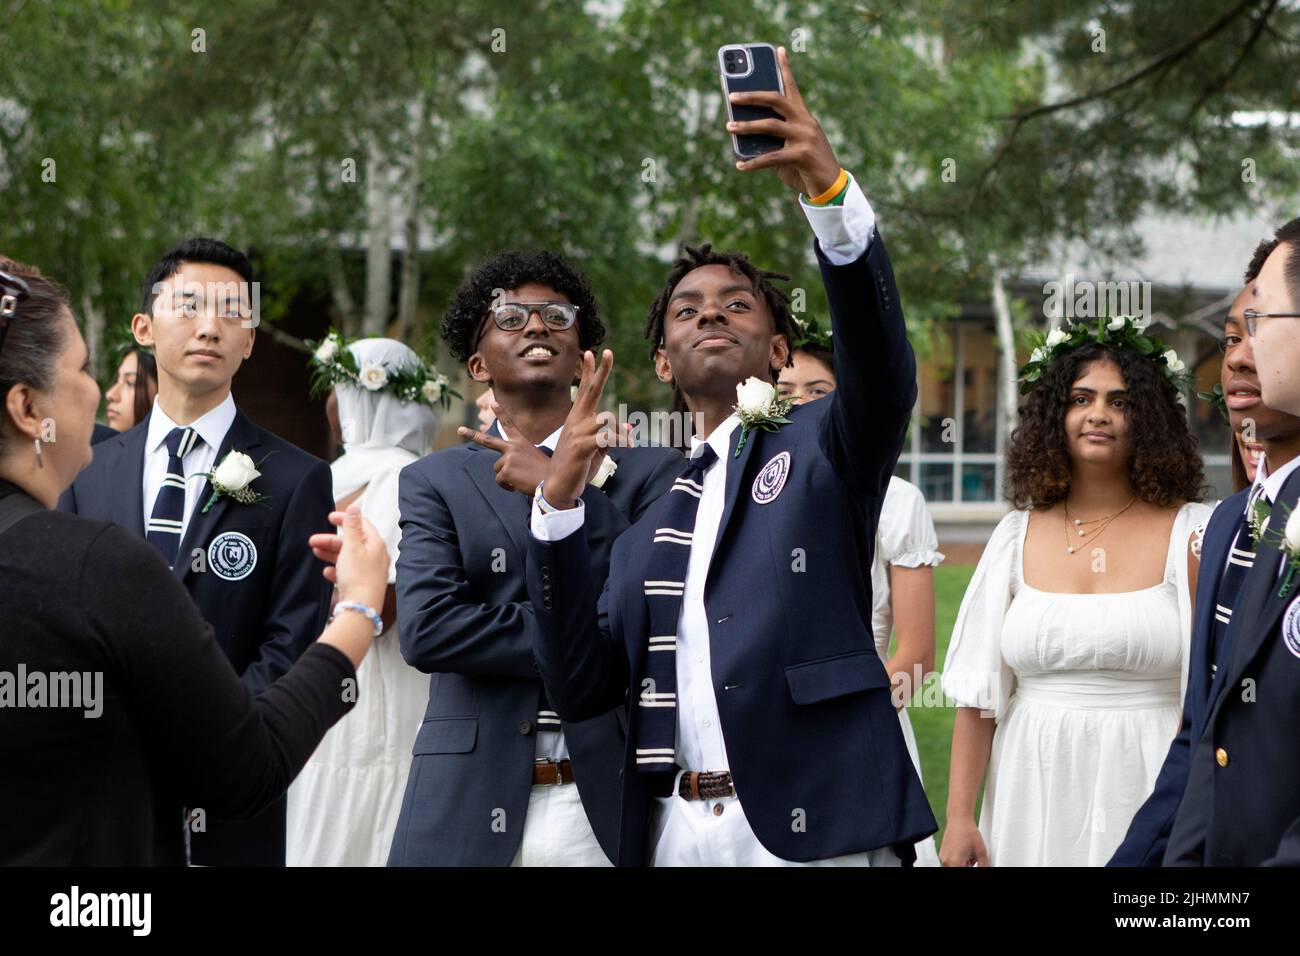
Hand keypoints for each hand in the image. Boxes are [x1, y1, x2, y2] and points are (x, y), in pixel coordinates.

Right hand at [309, 505, 388, 608]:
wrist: (361, 608)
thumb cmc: (358, 575)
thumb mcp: (351, 547)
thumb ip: (351, 526)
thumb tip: (355, 507)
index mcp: (376, 544)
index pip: (361, 524)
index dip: (345, 519)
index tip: (329, 518)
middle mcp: (376, 556)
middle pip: (352, 542)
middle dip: (331, 540)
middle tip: (313, 540)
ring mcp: (370, 571)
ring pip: (348, 557)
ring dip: (331, 554)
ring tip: (315, 553)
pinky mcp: (362, 584)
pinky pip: (348, 573)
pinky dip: (337, 570)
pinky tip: (327, 572)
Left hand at [456, 402, 553, 494]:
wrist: (552, 482)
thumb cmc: (544, 472)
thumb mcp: (532, 457)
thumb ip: (517, 457)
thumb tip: (504, 469)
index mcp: (521, 442)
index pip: (509, 425)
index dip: (501, 413)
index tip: (493, 403)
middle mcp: (513, 447)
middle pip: (488, 441)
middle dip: (472, 435)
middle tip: (459, 429)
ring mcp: (508, 458)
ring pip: (497, 469)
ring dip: (506, 476)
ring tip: (520, 479)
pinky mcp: (506, 471)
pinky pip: (500, 480)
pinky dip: (507, 486)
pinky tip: (518, 486)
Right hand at [544, 348, 614, 508]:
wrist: (558, 486)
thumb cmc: (577, 467)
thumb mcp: (596, 449)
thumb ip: (610, 436)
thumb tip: (629, 427)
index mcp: (578, 419)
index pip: (585, 391)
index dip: (590, 372)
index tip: (592, 353)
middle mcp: (576, 421)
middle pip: (590, 391)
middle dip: (601, 371)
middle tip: (608, 352)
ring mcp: (577, 432)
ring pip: (607, 418)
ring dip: (620, 432)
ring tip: (628, 444)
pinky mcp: (582, 446)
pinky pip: (608, 436)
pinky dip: (621, 440)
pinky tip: (629, 445)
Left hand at [726, 46, 840, 195]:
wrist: (830, 186)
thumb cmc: (806, 166)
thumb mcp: (788, 148)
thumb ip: (771, 140)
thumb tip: (744, 137)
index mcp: (803, 116)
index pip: (793, 87)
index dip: (785, 68)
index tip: (778, 50)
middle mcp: (805, 122)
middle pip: (776, 100)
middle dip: (752, 96)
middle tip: (732, 96)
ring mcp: (805, 137)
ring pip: (771, 126)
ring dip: (747, 126)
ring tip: (729, 126)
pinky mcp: (802, 155)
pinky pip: (771, 157)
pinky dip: (753, 162)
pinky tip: (739, 165)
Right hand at [938, 821, 990, 866]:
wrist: (959, 819)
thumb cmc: (968, 831)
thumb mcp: (981, 851)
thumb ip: (984, 865)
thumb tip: (986, 868)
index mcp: (955, 863)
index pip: (964, 872)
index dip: (970, 867)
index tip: (972, 863)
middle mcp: (946, 861)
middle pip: (959, 869)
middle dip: (967, 866)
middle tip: (972, 857)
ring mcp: (943, 857)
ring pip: (955, 866)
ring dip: (963, 863)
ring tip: (968, 852)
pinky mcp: (942, 853)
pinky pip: (950, 861)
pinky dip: (957, 859)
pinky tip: (963, 850)